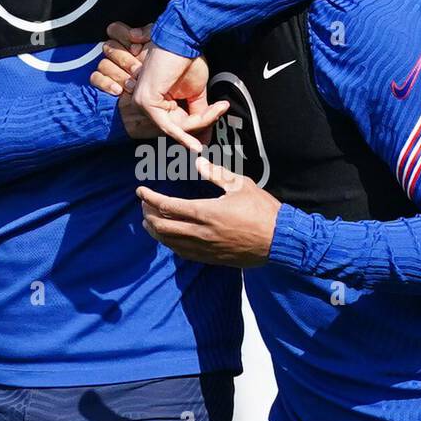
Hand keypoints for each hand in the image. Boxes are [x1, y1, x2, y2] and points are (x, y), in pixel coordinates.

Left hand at [130, 40, 209, 153]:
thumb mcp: (196, 92)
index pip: (179, 122)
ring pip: (176, 127)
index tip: (221, 111)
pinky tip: (196, 145)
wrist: (183, 40)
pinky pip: (168, 126)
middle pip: (178, 126)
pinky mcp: (147, 102)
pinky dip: (184, 135)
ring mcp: (144, 103)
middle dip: (202, 122)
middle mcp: (146, 104)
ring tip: (217, 109)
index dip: (202, 122)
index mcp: (156, 101)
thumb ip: (198, 113)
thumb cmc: (187, 59)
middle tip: (220, 109)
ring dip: (200, 121)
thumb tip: (205, 135)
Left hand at [137, 156, 281, 266]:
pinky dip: (170, 244)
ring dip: (155, 231)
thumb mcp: (241, 185)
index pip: (167, 206)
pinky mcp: (211, 258)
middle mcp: (201, 233)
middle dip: (147, 215)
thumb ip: (217, 174)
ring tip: (149, 222)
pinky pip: (183, 253)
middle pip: (162, 227)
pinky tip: (168, 238)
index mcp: (206, 212)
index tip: (140, 191)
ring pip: (169, 242)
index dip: (149, 198)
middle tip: (143, 205)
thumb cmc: (262, 210)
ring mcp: (205, 248)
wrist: (279, 240)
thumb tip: (199, 162)